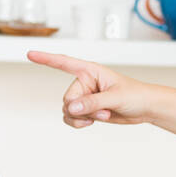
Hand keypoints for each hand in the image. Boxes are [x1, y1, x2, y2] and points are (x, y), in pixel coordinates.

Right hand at [26, 51, 153, 127]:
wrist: (145, 108)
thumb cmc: (135, 95)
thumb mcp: (115, 97)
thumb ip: (93, 102)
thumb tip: (71, 108)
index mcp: (90, 70)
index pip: (64, 63)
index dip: (46, 59)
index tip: (29, 54)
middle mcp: (84, 82)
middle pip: (67, 98)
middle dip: (82, 109)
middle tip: (103, 111)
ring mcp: (84, 97)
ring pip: (68, 110)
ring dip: (83, 118)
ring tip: (104, 115)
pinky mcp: (87, 110)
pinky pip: (72, 118)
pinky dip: (80, 123)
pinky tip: (94, 122)